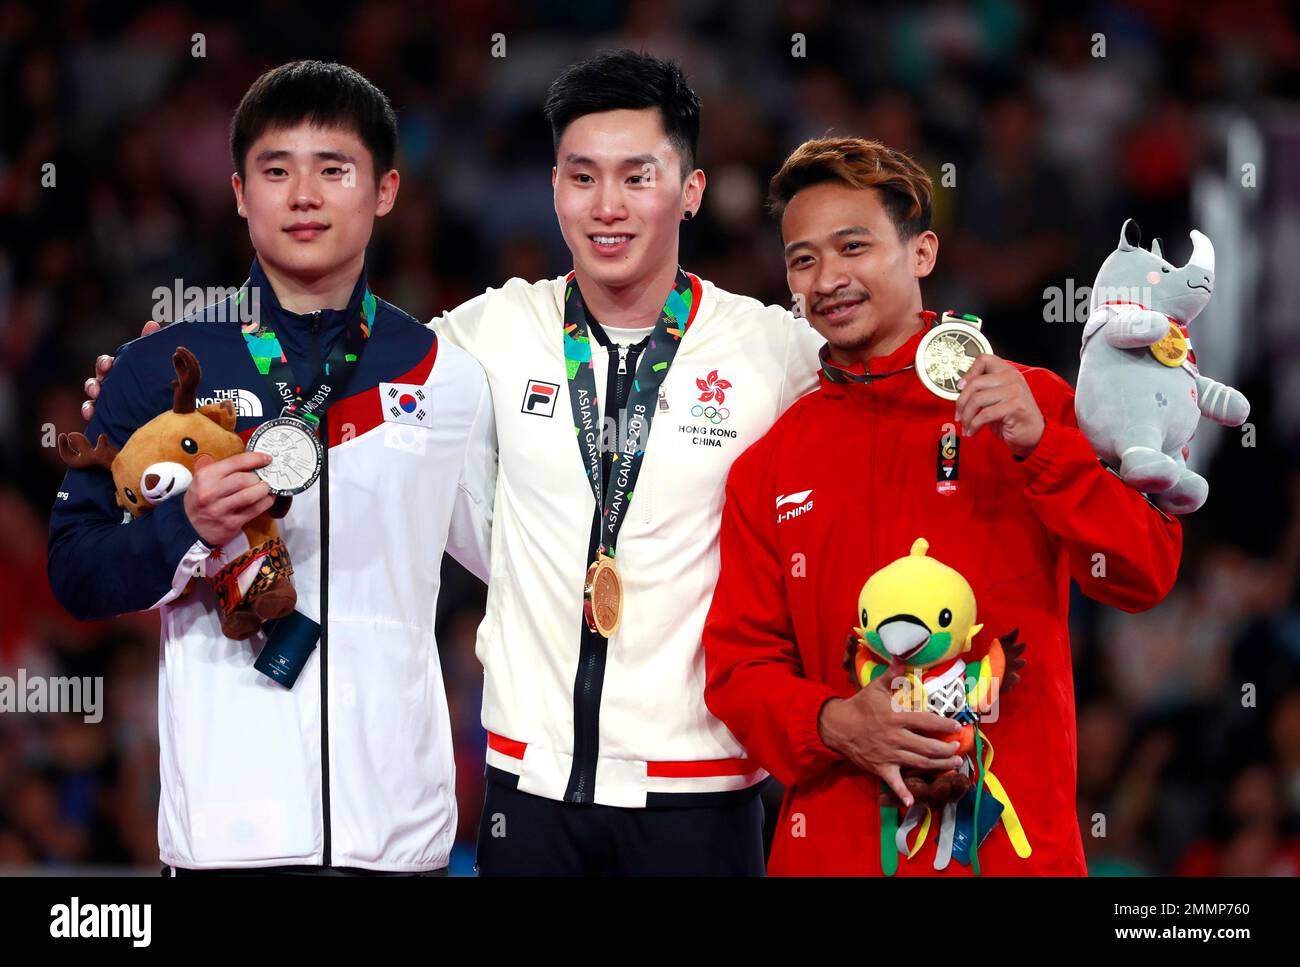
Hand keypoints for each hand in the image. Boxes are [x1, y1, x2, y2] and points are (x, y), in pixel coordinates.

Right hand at [81, 320, 161, 420]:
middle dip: (94, 384)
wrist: (165, 412)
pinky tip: (91, 414)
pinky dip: (89, 412)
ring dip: (90, 402)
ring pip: (91, 399)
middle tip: (98, 388)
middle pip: (95, 382)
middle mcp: (110, 386)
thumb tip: (151, 323)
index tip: (108, 366)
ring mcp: (108, 402)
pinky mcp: (109, 417)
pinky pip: (94, 414)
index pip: (106, 364)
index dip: (104, 364)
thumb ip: (150, 344)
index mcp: (120, 372)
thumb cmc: (156, 385)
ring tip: (94, 406)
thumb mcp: (154, 366)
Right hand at [183, 452, 275, 547]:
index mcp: (205, 476)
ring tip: (266, 487)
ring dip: (263, 490)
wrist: (188, 526)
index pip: (235, 462)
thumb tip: (251, 459)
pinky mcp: (230, 523)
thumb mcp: (202, 479)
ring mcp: (220, 510)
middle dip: (258, 477)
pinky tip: (267, 498)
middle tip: (262, 477)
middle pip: (244, 479)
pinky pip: (254, 511)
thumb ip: (222, 469)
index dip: (255, 459)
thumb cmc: (201, 499)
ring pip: (250, 496)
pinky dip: (265, 502)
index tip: (266, 458)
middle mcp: (211, 492)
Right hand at [818, 658, 964, 808]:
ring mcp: (889, 755)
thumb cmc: (859, 706)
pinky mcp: (881, 768)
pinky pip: (893, 782)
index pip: (926, 722)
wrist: (837, 725)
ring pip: (919, 763)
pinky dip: (902, 793)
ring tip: (954, 764)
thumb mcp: (874, 687)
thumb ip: (891, 673)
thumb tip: (902, 655)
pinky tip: (913, 802)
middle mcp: (895, 737)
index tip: (957, 727)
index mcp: (896, 717)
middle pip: (927, 747)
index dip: (944, 725)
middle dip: (947, 750)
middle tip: (958, 749)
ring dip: (939, 765)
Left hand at [954, 353, 1044, 457]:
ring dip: (967, 416)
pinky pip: (984, 414)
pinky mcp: (1015, 406)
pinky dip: (974, 425)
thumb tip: (960, 389)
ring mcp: (1015, 391)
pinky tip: (973, 431)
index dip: (968, 372)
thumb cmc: (1013, 417)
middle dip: (961, 402)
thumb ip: (983, 390)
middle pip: (975, 383)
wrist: (1033, 434)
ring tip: (966, 425)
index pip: (984, 359)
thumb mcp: (996, 399)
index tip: (960, 387)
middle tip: (958, 415)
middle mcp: (1012, 378)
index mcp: (1007, 371)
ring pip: (977, 399)